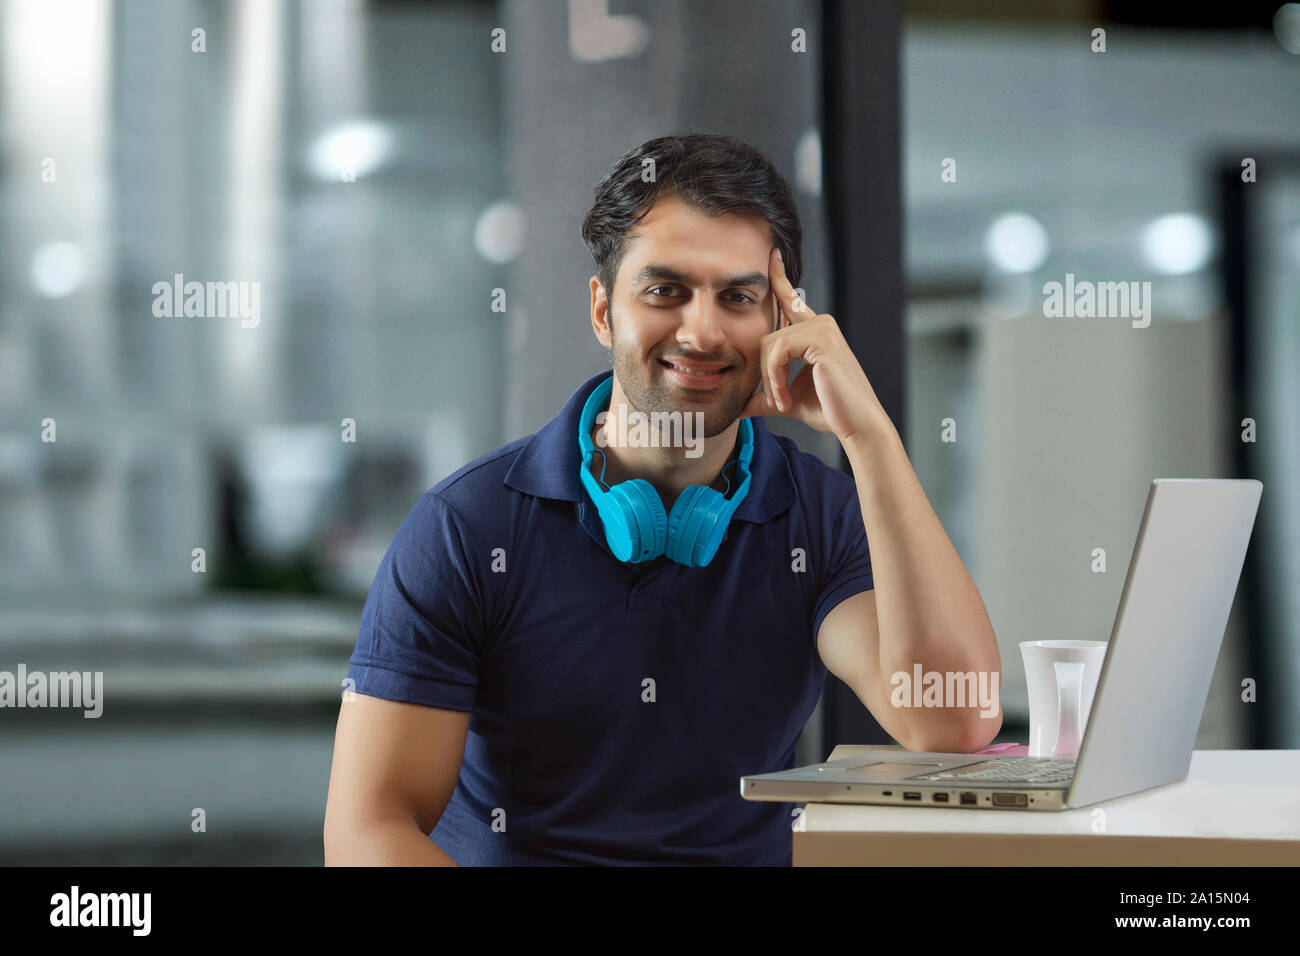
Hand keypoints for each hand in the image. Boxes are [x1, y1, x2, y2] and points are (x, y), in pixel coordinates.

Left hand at [739, 248, 893, 445]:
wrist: (856, 424)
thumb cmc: (830, 411)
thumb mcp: (789, 400)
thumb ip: (765, 396)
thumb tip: (738, 406)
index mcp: (815, 331)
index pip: (791, 300)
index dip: (779, 277)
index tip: (771, 254)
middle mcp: (820, 322)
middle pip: (767, 336)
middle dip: (765, 373)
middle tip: (776, 401)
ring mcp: (822, 327)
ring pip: (770, 344)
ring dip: (770, 379)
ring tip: (782, 403)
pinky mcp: (821, 337)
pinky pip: (778, 350)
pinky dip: (775, 378)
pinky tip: (785, 398)